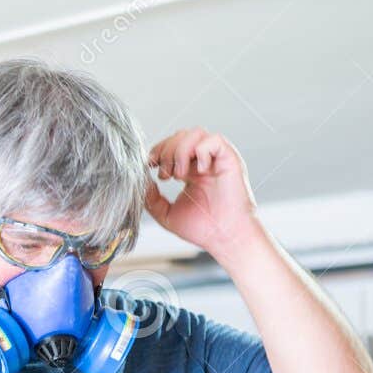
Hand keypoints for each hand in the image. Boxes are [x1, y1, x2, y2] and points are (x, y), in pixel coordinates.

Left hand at [144, 129, 262, 262]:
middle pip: (180, 135)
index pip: (171, 146)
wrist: (225, 238)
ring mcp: (216, 160)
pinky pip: (214, 140)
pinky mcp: (230, 160)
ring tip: (180, 174)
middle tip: (166, 175)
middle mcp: (203, 162)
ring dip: (181, 150)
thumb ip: (152, 199)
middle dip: (166, 151)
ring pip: (195, 133)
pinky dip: (202, 151)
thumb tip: (142, 181)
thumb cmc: (203, 229)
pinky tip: (200, 172)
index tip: (150, 165)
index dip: (158, 150)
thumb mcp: (166, 215)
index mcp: (190, 171)